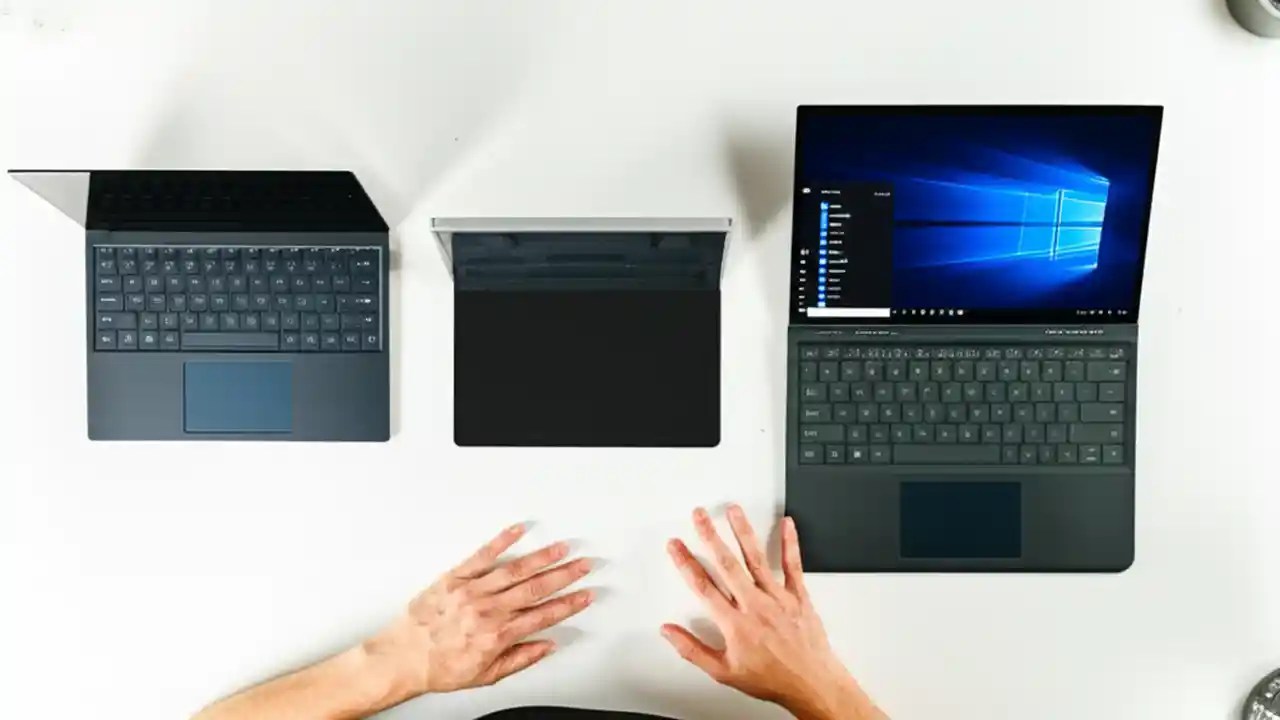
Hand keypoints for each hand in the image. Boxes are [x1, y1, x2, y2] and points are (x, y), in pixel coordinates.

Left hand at [362, 523, 594, 701]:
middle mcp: (487, 610)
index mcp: (498, 635)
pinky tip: (518, 531)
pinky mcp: (455, 577)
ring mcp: (472, 591)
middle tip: (583, 566)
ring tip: (561, 549)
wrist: (404, 657)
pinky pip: (482, 556)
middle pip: (535, 589)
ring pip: (515, 570)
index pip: (543, 616)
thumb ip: (521, 659)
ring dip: (542, 558)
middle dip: (564, 576)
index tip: (584, 596)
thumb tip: (545, 646)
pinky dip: (501, 541)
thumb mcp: (486, 674)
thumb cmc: (440, 666)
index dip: (568, 605)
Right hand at [661, 506, 886, 719]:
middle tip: (699, 516)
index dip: (686, 563)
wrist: (811, 684)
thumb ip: (692, 649)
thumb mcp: (723, 672)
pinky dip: (790, 544)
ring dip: (742, 532)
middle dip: (710, 536)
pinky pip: (793, 566)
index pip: (703, 586)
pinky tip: (786, 525)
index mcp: (734, 624)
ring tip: (733, 511)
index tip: (676, 546)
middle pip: (727, 564)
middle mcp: (755, 606)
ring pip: (756, 558)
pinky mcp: (798, 597)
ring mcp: (778, 598)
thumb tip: (669, 632)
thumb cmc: (771, 679)